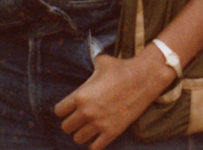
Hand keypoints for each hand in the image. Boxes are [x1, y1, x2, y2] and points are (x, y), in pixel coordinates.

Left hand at [54, 52, 173, 149]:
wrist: (142, 79)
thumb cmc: (120, 68)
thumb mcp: (100, 62)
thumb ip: (89, 68)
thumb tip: (88, 62)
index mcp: (80, 95)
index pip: (59, 111)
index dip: (63, 109)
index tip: (68, 108)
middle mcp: (87, 112)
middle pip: (66, 128)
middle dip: (70, 123)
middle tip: (77, 118)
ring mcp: (99, 124)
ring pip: (78, 139)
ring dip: (81, 133)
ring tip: (87, 127)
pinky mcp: (112, 132)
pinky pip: (95, 147)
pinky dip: (93, 144)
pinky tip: (97, 136)